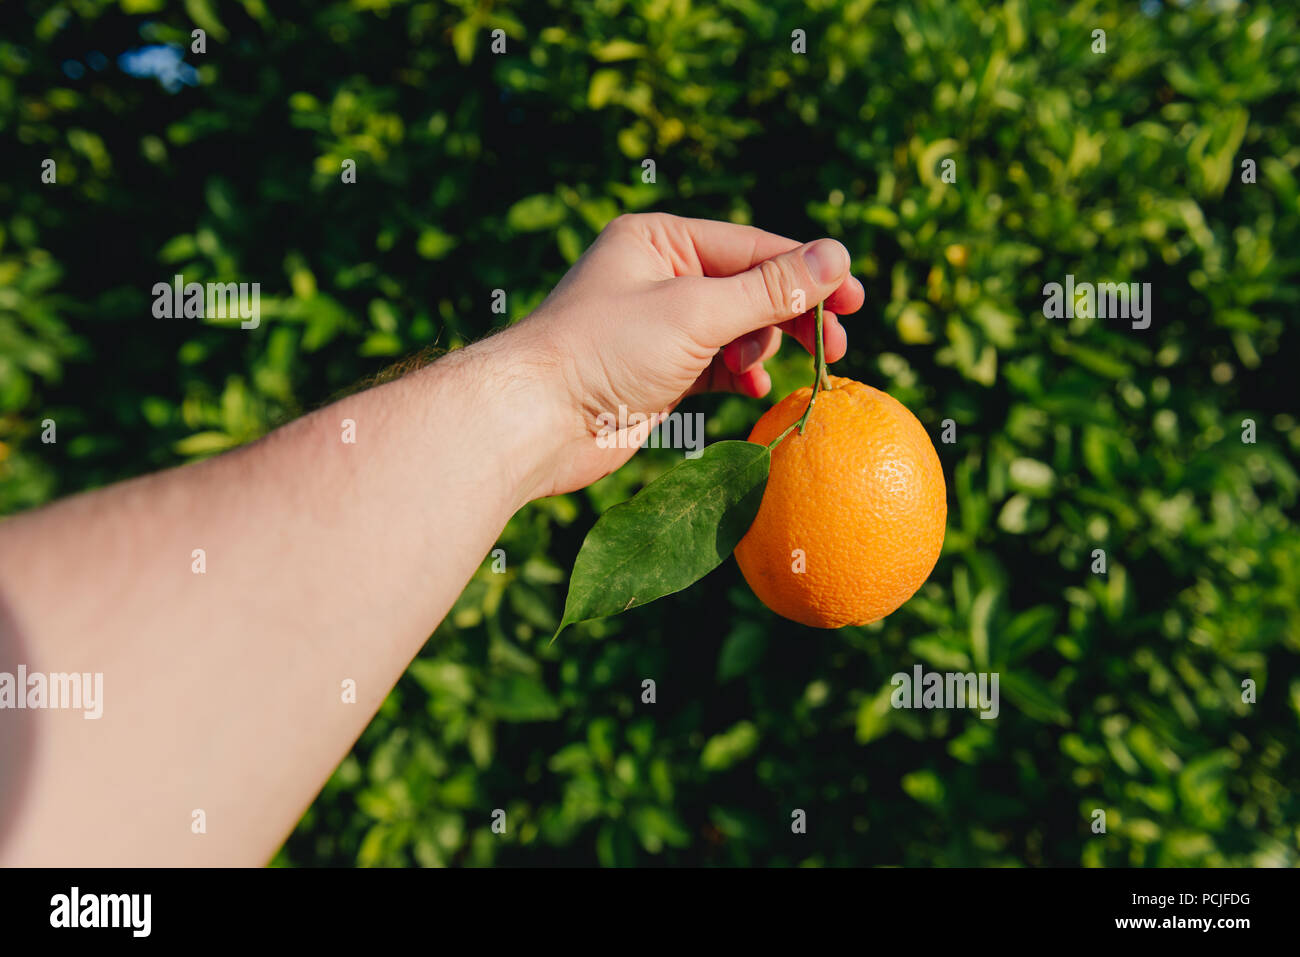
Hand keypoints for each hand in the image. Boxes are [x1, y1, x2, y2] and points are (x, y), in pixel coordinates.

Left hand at [511, 213, 865, 497]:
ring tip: (765, 369)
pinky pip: (719, 364)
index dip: (807, 271)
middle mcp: (659, 276)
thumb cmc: (604, 351)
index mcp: (659, 240)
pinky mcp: (660, 372)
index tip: (854, 298)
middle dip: (790, 315)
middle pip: (749, 287)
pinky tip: (753, 387)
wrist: (537, 421)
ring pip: (737, 328)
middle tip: (834, 345)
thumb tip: (837, 257)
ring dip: (762, 347)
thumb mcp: (696, 311)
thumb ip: (769, 289)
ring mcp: (659, 326)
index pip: (752, 247)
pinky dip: (741, 373)